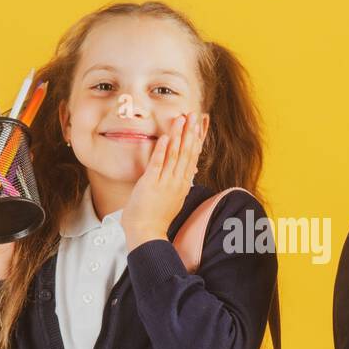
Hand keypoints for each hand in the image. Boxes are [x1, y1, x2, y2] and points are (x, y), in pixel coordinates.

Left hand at [121, 111, 206, 250]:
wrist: (147, 233)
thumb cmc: (156, 218)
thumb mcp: (173, 199)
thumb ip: (180, 184)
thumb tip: (188, 172)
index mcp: (183, 184)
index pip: (193, 156)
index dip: (198, 138)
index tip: (201, 124)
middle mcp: (177, 181)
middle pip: (187, 152)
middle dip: (191, 132)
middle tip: (194, 114)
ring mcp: (165, 182)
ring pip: (175, 155)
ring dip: (179, 135)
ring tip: (182, 118)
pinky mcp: (151, 184)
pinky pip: (158, 164)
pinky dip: (163, 150)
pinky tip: (166, 137)